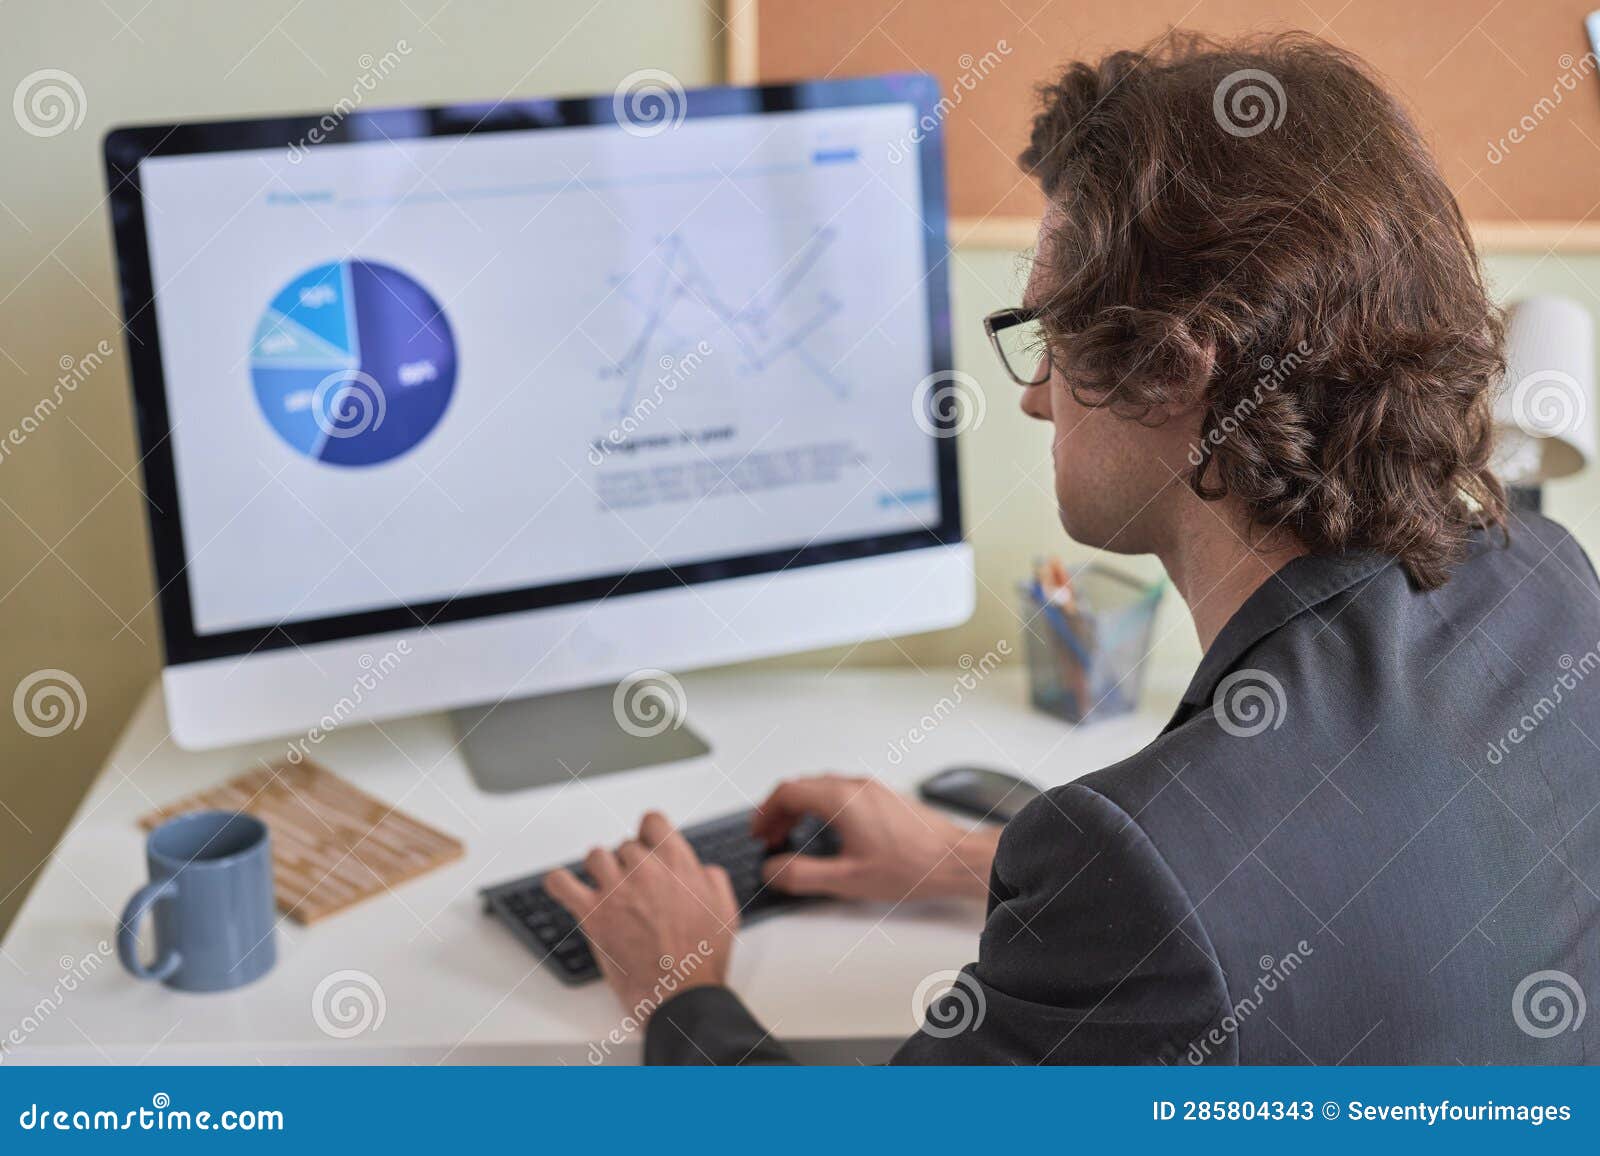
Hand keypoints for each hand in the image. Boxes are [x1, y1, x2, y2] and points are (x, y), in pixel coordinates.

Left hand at [545, 811, 735, 1019]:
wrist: (681, 995)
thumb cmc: (703, 958)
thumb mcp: (725, 910)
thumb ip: (712, 879)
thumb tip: (699, 869)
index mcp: (678, 863)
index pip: (651, 821)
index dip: (649, 835)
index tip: (647, 848)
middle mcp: (645, 868)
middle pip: (624, 845)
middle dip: (629, 864)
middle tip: (634, 890)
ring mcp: (616, 889)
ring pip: (595, 856)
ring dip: (600, 871)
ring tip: (606, 890)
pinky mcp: (592, 913)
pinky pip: (560, 883)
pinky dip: (559, 883)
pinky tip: (565, 888)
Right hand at [753, 774, 999, 902]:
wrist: (954, 860)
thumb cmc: (911, 867)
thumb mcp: (848, 879)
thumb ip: (803, 875)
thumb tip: (772, 870)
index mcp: (842, 799)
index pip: (788, 791)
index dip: (765, 811)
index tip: (758, 831)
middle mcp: (855, 786)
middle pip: (803, 786)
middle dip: (780, 811)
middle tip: (770, 837)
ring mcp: (871, 788)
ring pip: (822, 787)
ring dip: (801, 808)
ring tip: (792, 834)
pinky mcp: (884, 796)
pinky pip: (841, 791)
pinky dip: (821, 806)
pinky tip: (826, 830)